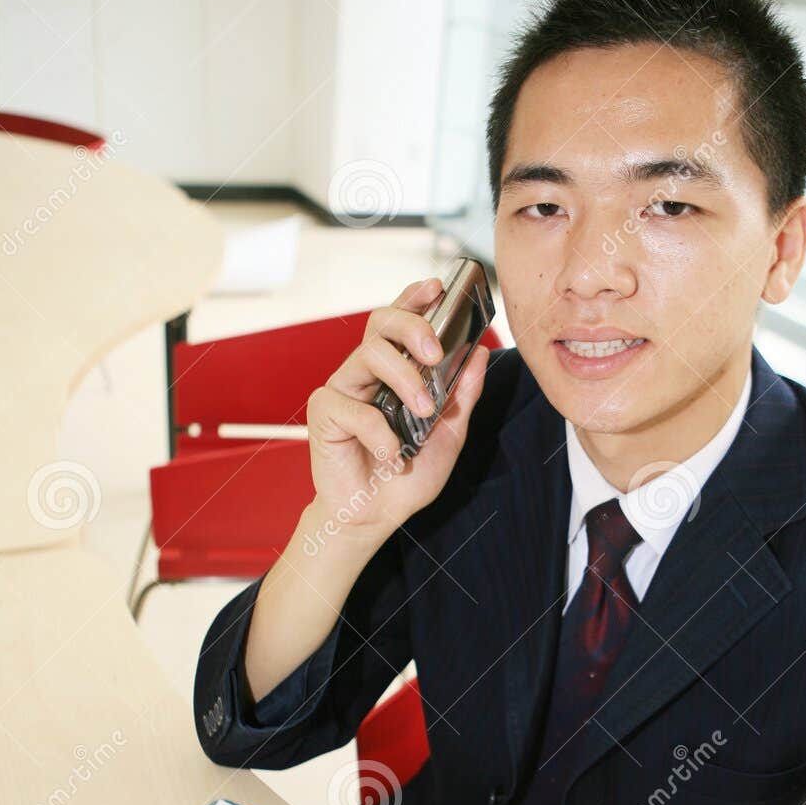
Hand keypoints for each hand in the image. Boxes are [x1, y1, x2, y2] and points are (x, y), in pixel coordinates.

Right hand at [305, 277, 488, 538]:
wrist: (375, 518)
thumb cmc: (407, 476)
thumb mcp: (449, 435)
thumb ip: (463, 395)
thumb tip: (481, 355)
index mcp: (394, 370)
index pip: (401, 320)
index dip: (415, 297)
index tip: (438, 286)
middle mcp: (366, 372)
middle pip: (381, 322)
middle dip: (412, 327)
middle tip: (436, 354)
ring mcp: (343, 389)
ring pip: (369, 354)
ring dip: (404, 379)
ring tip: (424, 412)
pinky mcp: (324, 413)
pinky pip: (353, 407)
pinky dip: (380, 433)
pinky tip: (392, 456)